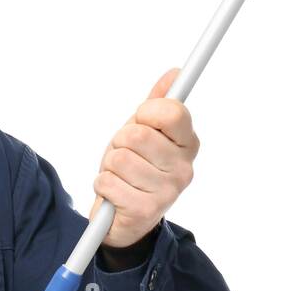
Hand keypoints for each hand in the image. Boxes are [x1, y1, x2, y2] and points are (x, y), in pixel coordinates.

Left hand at [89, 67, 198, 249]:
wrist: (124, 217)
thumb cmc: (135, 167)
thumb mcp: (144, 131)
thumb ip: (157, 103)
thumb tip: (175, 73)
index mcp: (187, 143)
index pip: (171, 111)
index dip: (146, 113)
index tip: (142, 122)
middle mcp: (183, 168)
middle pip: (136, 134)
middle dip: (120, 142)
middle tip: (126, 155)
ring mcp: (167, 191)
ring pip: (119, 158)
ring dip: (110, 166)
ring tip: (120, 175)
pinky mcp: (145, 211)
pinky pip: (107, 182)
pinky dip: (103, 185)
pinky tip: (115, 193)